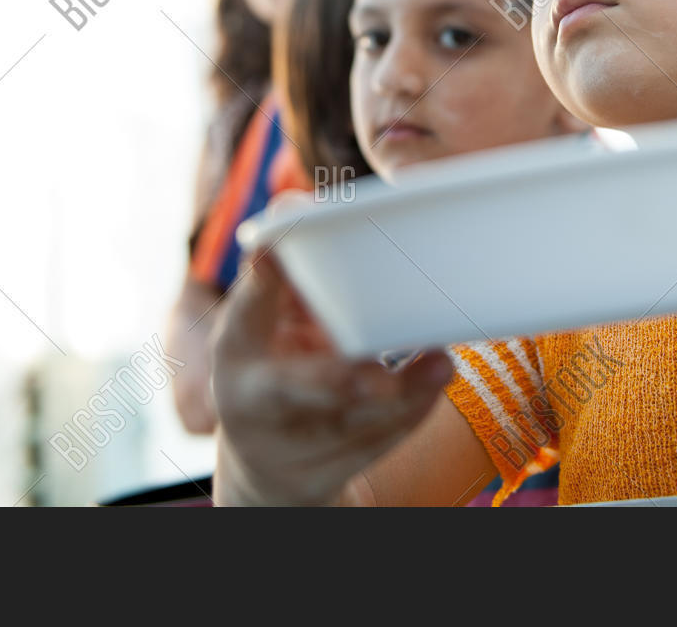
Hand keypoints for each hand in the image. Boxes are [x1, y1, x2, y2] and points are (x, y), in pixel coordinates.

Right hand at [210, 250, 452, 505]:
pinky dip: (411, 413)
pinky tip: (435, 380)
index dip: (261, 283)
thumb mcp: (270, 320)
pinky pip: (376, 444)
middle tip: (377, 372)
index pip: (246, 313)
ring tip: (439, 363)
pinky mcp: (321, 475)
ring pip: (349, 423)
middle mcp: (252, 400)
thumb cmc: (277, 363)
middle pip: (291, 392)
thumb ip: (288, 272)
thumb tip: (293, 201)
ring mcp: (285, 445)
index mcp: (236, 347)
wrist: (267, 460)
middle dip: (336, 380)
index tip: (275, 251)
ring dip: (400, 396)